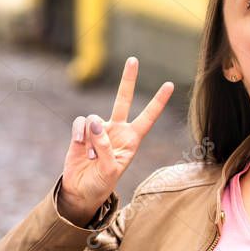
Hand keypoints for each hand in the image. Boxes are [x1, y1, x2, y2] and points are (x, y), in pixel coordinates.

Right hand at [60, 57, 173, 218]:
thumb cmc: (101, 183)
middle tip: (133, 59)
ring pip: (95, 119)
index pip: (148, 117)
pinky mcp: (82, 132)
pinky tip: (80, 145)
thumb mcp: (110, 170)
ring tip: (92, 157)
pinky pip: (81, 123)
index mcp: (132, 140)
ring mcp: (99, 129)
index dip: (158, 101)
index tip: (169, 85)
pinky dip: (80, 133)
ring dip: (92, 139)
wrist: (80, 191)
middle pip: (123, 99)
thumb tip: (96, 123)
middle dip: (128, 80)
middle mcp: (117, 130)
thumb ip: (106, 148)